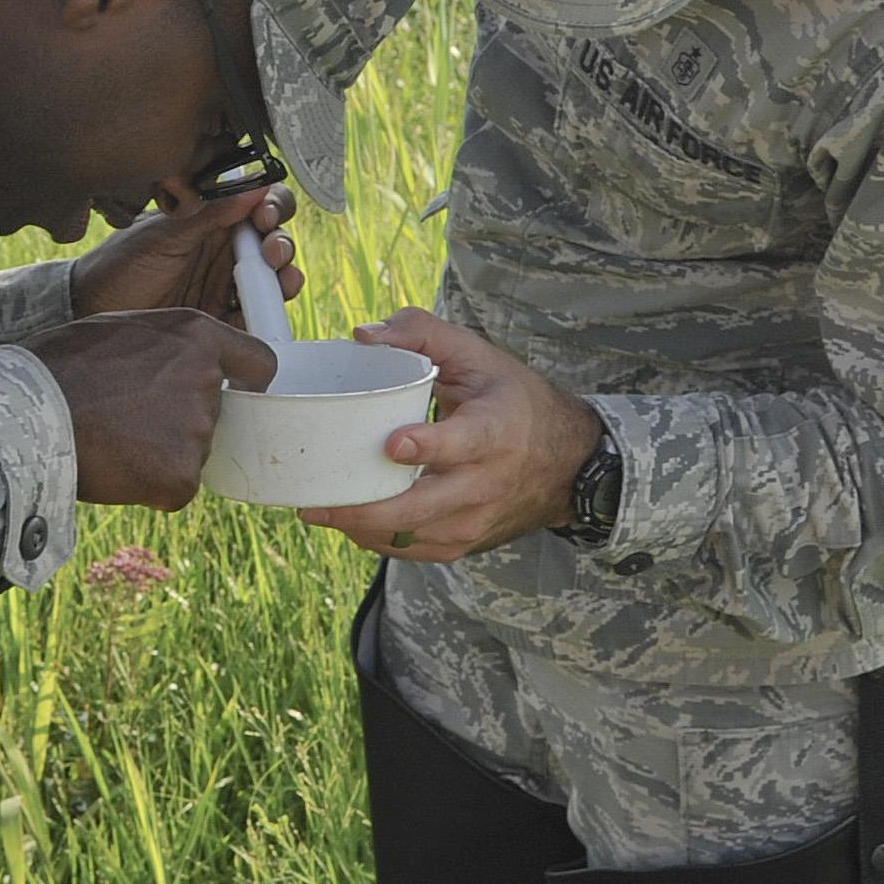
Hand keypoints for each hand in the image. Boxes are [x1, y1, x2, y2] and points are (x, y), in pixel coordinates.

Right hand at [27, 310, 277, 509]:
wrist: (25, 416)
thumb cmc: (57, 368)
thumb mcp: (118, 330)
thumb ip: (162, 346)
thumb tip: (172, 362)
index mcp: (195, 335)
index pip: (258, 360)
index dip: (247, 382)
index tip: (235, 394)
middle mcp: (206, 378)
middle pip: (215, 414)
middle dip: (181, 424)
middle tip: (130, 424)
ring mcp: (196, 430)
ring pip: (192, 453)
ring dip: (160, 456)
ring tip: (112, 443)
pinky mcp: (181, 476)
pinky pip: (175, 489)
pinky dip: (150, 489)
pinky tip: (114, 470)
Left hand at [69, 183, 297, 321]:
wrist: (90, 312)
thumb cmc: (119, 266)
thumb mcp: (163, 234)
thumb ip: (208, 212)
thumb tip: (251, 188)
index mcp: (209, 220)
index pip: (254, 205)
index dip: (270, 206)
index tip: (265, 214)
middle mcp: (221, 249)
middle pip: (271, 241)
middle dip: (280, 242)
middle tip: (270, 250)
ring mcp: (223, 284)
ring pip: (270, 278)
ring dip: (284, 276)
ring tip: (280, 279)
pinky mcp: (221, 319)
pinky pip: (255, 316)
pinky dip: (268, 314)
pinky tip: (265, 309)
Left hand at [297, 308, 602, 560]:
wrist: (567, 462)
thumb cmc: (513, 401)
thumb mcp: (479, 356)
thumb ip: (421, 333)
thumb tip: (363, 335)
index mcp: (495, 431)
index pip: (462, 444)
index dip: (428, 447)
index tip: (392, 444)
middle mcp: (486, 484)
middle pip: (421, 508)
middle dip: (365, 511)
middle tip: (316, 504)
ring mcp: (476, 519)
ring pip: (411, 537)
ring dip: (362, 529)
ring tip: (319, 510)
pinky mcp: (466, 543)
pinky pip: (414, 550)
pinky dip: (378, 540)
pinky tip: (351, 522)